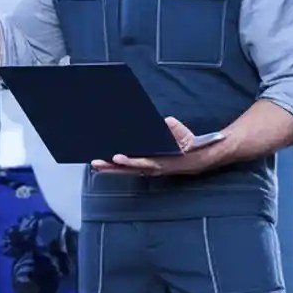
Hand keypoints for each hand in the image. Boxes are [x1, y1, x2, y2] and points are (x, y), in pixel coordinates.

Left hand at [91, 117, 214, 176]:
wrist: (198, 158)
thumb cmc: (188, 144)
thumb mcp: (182, 134)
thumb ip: (173, 129)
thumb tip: (165, 122)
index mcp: (160, 161)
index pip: (142, 162)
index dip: (129, 161)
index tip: (116, 158)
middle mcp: (152, 168)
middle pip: (128, 169)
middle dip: (111, 167)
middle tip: (95, 162)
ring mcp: (148, 169)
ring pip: (126, 171)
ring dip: (110, 168)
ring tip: (95, 164)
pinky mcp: (146, 168)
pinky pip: (130, 169)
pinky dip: (117, 167)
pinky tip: (106, 163)